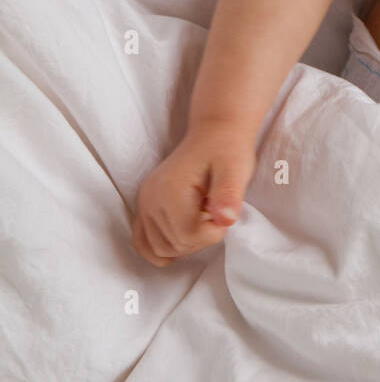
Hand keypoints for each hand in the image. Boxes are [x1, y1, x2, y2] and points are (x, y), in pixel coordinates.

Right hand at [131, 120, 257, 267]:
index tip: (223, 212)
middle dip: (201, 237)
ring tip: (200, 216)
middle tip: (213, 212)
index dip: (213, 232)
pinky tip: (179, 241)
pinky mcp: (145, 205)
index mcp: (170, 190)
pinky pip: (142, 241)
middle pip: (175, 246)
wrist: (214, 133)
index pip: (188, 236)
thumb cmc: (227, 150)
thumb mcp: (236, 169)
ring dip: (185, 242)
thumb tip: (226, 220)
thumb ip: (229, 195)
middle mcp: (150, 198)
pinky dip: (159, 248)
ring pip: (161, 249)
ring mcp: (144, 203)